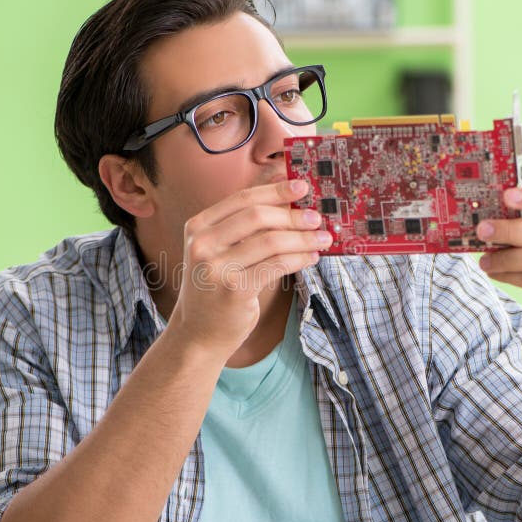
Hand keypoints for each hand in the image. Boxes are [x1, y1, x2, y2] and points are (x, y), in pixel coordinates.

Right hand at [168, 179, 331, 358]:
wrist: (198, 334)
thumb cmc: (215, 290)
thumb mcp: (218, 253)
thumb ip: (243, 230)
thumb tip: (289, 204)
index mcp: (198, 227)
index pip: (242, 199)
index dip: (274, 191)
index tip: (301, 187)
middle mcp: (202, 244)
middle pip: (257, 216)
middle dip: (292, 215)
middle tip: (316, 218)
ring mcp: (216, 268)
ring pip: (271, 241)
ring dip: (302, 238)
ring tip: (323, 238)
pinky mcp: (234, 290)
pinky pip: (276, 266)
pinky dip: (299, 258)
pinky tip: (312, 257)